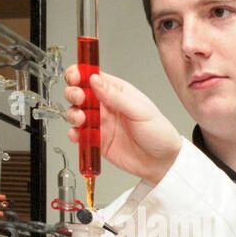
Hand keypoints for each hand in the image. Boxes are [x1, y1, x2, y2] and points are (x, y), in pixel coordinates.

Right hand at [65, 68, 182, 184]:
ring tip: (81, 119)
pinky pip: (79, 135)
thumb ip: (116, 96)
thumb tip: (95, 80)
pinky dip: (74, 134)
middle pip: (79, 93)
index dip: (80, 73)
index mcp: (117, 92)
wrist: (162, 162)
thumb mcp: (140, 110)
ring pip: (76, 113)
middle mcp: (106, 106)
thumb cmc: (158, 133)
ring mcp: (100, 123)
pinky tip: (79, 135)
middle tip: (79, 98)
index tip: (75, 76)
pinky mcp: (97, 141)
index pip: (93, 76)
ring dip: (73, 114)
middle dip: (73, 93)